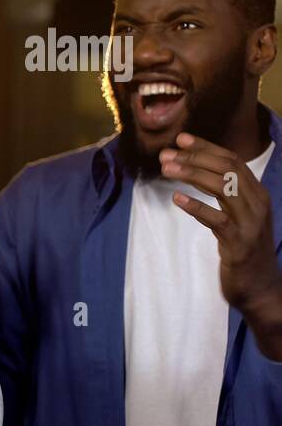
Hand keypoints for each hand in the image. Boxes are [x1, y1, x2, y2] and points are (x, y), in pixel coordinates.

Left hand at [160, 133, 281, 312]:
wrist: (260, 286)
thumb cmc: (243, 248)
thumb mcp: (236, 216)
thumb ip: (223, 194)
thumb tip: (195, 169)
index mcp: (256, 193)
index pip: (233, 161)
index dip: (206, 147)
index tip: (181, 138)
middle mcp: (257, 203)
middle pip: (228, 169)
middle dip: (195, 158)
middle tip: (166, 154)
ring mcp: (250, 223)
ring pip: (223, 188)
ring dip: (193, 175)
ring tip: (166, 170)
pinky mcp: (240, 244)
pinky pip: (217, 220)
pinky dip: (197, 207)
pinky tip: (177, 199)